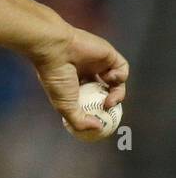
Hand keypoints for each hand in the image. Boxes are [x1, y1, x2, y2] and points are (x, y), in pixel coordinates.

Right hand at [30, 26, 127, 140]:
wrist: (54, 49)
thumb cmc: (56, 77)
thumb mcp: (64, 105)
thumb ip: (79, 120)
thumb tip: (97, 128)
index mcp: (74, 83)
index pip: (92, 97)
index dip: (100, 109)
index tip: (102, 118)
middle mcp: (87, 72)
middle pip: (107, 90)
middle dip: (110, 102)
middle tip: (108, 109)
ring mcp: (98, 63)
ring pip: (117, 81)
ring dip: (118, 92)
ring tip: (110, 99)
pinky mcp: (108, 54)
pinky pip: (122, 67)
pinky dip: (120, 76)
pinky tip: (109, 78)